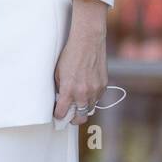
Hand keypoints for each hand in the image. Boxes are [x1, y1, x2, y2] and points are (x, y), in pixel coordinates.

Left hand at [53, 0, 108, 125]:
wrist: (87, 42)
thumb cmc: (70, 55)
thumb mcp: (58, 72)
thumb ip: (61, 87)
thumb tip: (61, 98)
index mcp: (69, 90)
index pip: (63, 112)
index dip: (59, 115)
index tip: (58, 116)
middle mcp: (83, 93)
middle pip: (80, 117)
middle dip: (74, 119)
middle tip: (69, 117)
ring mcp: (95, 90)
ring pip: (90, 109)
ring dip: (84, 108)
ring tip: (78, 104)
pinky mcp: (103, 85)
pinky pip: (97, 98)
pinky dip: (92, 98)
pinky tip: (87, 91)